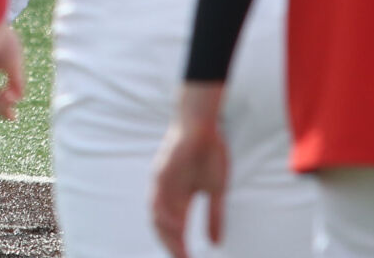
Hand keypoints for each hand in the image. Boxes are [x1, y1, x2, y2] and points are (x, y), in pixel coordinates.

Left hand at [151, 86, 229, 257]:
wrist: (203, 127)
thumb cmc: (210, 155)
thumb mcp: (216, 192)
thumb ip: (214, 217)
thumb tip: (215, 242)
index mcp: (179, 199)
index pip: (175, 229)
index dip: (179, 246)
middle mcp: (166, 194)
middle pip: (163, 226)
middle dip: (172, 246)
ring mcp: (162, 183)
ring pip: (157, 214)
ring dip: (166, 235)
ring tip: (178, 251)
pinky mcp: (161, 171)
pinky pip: (158, 196)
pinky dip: (164, 214)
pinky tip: (174, 226)